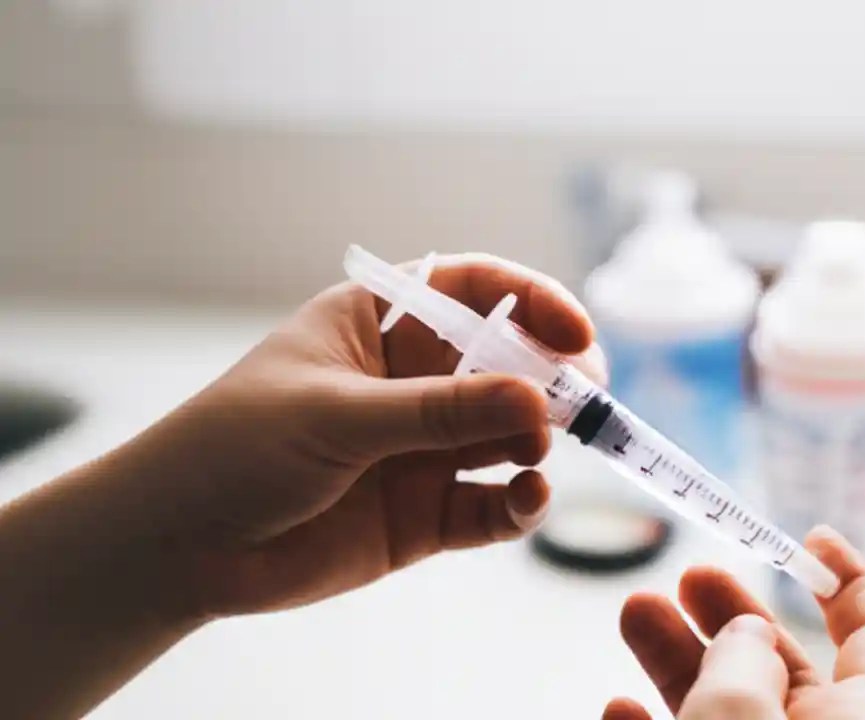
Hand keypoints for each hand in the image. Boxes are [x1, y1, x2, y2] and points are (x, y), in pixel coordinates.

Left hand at [118, 253, 596, 616]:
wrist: (178, 547)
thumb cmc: (233, 449)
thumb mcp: (336, 414)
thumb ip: (438, 412)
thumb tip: (536, 400)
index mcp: (381, 325)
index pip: (474, 292)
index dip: (533, 303)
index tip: (576, 333)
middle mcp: (412, 382)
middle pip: (509, 364)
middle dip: (553, 377)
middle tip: (586, 399)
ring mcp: (424, 448)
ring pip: (512, 435)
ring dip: (539, 440)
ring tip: (535, 452)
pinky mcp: (428, 513)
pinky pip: (496, 504)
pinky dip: (523, 503)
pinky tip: (526, 500)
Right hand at [603, 527, 864, 719]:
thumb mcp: (746, 715)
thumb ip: (745, 663)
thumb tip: (748, 634)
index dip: (850, 582)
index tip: (814, 537)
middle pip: (782, 667)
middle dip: (731, 613)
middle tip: (691, 575)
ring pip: (725, 708)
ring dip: (676, 658)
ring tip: (637, 611)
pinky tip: (620, 706)